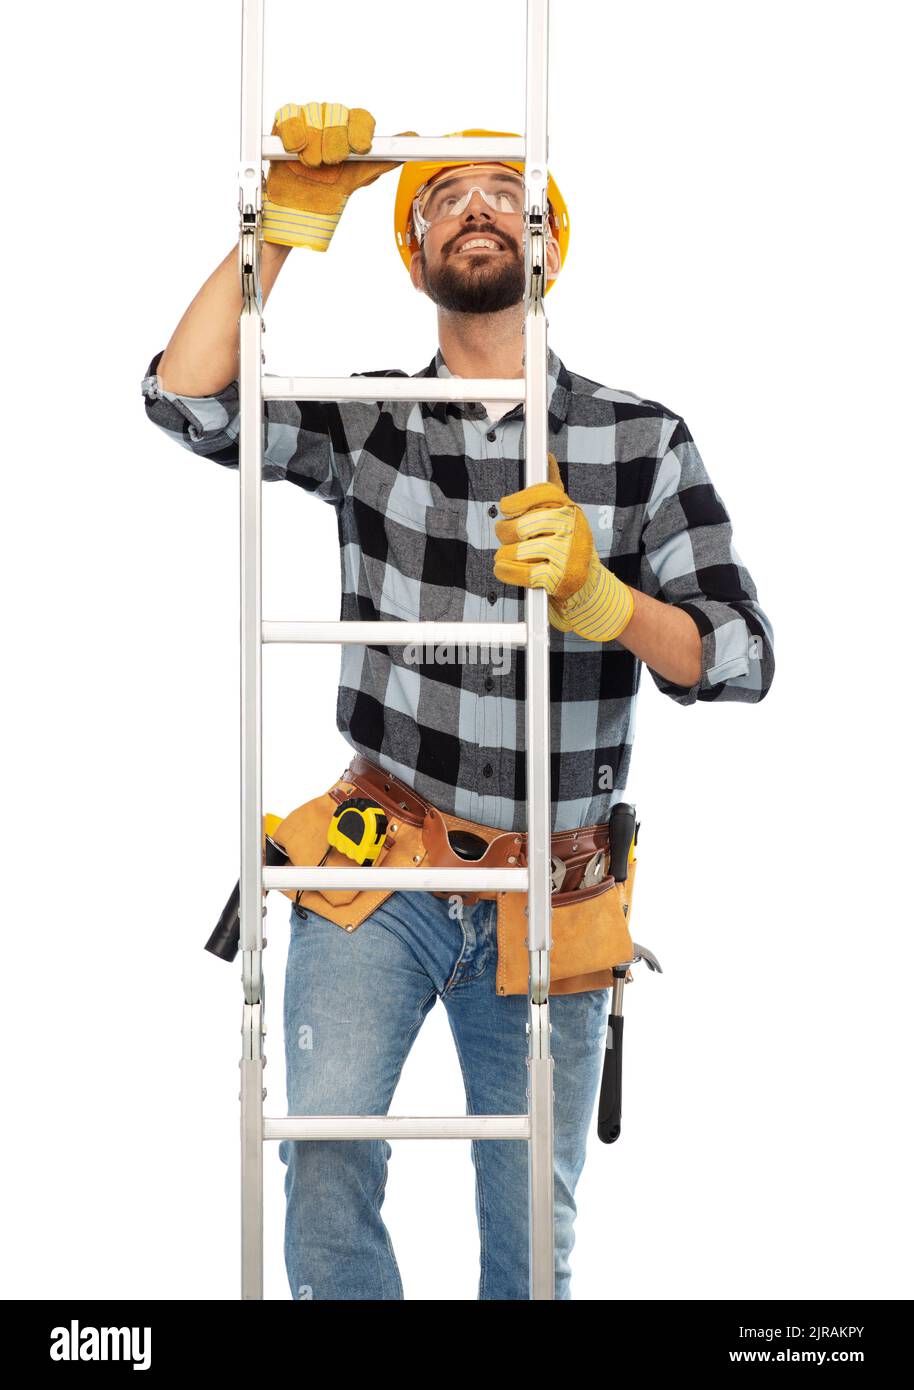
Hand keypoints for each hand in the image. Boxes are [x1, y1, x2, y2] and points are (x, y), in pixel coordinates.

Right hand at [263, 102, 417, 250]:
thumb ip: (385, 158)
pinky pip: (292, 115)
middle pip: (339, 115)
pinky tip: (296, 151)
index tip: (357, 150)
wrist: (301, 206)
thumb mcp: (360, 176)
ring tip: (312, 164)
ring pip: (316, 115)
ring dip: (314, 146)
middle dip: (335, 146)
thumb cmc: (330, 191)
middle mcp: (332, 119)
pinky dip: (295, 135)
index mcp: (352, 129)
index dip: (359, 133)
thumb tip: (413, 140)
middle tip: (330, 164)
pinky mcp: (285, 120)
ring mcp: (309, 117)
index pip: (362, 118)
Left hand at [493, 454, 634, 641]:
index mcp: (569, 508)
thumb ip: (553, 488)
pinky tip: (505, 568)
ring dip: (504, 555)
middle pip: (520, 525)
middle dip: (505, 532)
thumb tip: (547, 457)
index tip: (506, 508)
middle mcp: (570, 528)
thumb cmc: (567, 545)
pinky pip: (520, 573)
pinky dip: (506, 571)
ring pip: (516, 550)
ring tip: (508, 555)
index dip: (517, 500)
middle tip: (506, 536)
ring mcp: (565, 553)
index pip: (541, 493)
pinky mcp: (558, 578)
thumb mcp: (564, 514)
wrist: (586, 584)